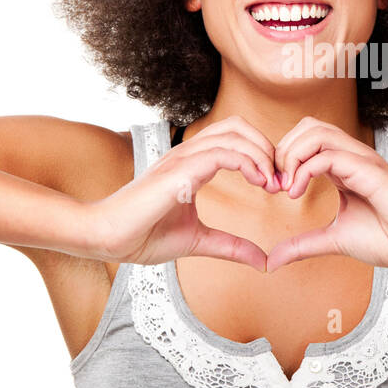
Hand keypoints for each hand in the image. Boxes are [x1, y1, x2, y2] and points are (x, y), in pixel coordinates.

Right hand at [82, 116, 279, 271]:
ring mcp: (182, 158)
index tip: (275, 185)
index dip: (260, 155)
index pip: (233, 138)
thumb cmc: (142, 236)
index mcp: (191, 164)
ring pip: (233, 134)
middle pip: (237, 125)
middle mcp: (187, 153)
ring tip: (272, 182)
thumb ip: (231, 247)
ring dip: (261, 155)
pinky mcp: (179, 170)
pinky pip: (222, 153)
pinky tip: (259, 181)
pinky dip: (248, 162)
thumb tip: (263, 262)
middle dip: (266, 146)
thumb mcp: (199, 241)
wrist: (107, 238)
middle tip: (279, 179)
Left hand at [267, 117, 387, 272]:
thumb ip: (303, 245)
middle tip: (276, 184)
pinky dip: (304, 170)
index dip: (283, 158)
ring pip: (316, 132)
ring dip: (291, 155)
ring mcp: (361, 160)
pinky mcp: (367, 170)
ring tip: (287, 187)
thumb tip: (273, 260)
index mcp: (344, 167)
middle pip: (308, 126)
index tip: (274, 189)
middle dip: (283, 150)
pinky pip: (328, 155)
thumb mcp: (334, 240)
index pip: (306, 139)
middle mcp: (352, 157)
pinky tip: (297, 193)